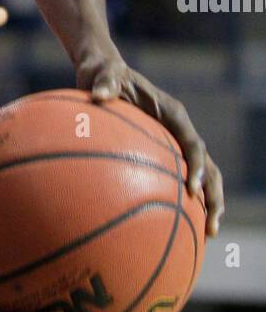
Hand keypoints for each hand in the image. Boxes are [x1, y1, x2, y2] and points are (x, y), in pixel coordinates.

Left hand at [74, 48, 223, 235]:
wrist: (102, 74)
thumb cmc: (103, 75)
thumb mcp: (104, 74)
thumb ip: (104, 82)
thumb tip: (98, 95)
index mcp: (173, 115)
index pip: (194, 145)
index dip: (196, 167)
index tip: (192, 189)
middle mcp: (179, 132)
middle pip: (208, 168)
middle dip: (214, 197)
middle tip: (212, 226)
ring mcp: (172, 145)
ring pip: (199, 179)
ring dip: (207, 206)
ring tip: (208, 236)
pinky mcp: (160, 155)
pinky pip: (173, 181)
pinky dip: (179, 204)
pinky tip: (169, 230)